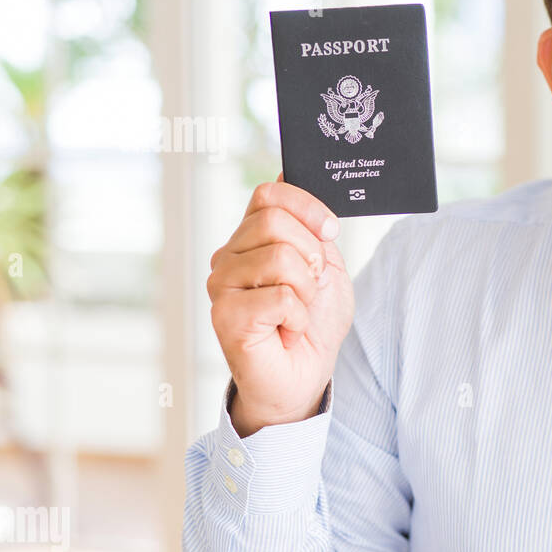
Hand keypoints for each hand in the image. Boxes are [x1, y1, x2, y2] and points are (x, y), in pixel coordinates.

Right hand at [207, 172, 354, 435]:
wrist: (304, 377)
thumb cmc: (313, 324)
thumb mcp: (324, 267)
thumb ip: (310, 228)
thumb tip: (288, 174)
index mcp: (251, 239)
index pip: (268, 194)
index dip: (305, 206)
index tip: (330, 232)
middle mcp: (229, 256)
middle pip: (274, 221)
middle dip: (311, 254)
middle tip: (311, 287)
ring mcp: (221, 285)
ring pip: (278, 257)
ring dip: (305, 290)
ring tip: (297, 312)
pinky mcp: (224, 316)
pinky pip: (278, 296)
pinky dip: (297, 316)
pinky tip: (287, 330)